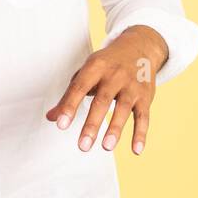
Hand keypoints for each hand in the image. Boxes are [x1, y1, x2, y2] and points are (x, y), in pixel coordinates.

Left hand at [45, 26, 168, 155]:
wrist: (139, 47)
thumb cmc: (107, 63)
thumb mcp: (86, 72)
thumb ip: (70, 95)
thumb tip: (51, 118)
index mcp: (95, 67)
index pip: (79, 87)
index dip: (69, 106)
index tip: (61, 125)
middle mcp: (114, 75)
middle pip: (102, 101)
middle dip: (92, 124)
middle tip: (83, 146)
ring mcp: (132, 86)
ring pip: (123, 109)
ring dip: (115, 129)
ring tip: (106, 147)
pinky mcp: (145, 96)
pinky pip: (143, 116)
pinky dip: (141, 134)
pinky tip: (136, 150)